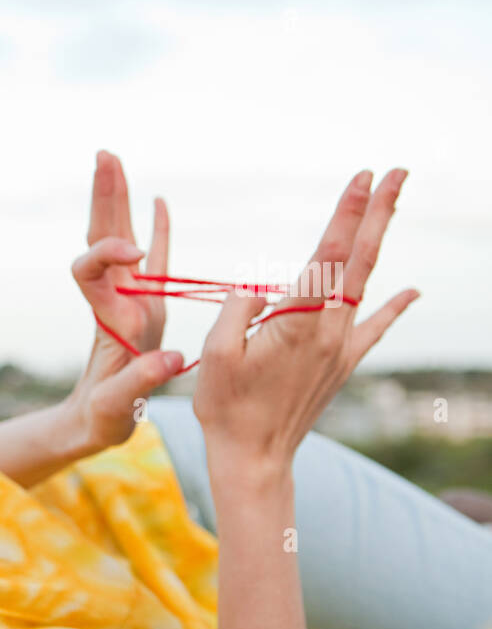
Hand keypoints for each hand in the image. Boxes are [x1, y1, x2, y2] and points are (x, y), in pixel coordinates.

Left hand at [69, 150, 181, 449]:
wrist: (95, 422)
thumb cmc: (103, 419)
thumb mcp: (117, 408)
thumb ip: (141, 382)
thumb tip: (172, 358)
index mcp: (107, 318)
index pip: (92, 271)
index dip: (106, 253)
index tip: (133, 250)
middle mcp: (115, 300)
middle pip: (101, 238)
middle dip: (104, 197)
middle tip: (104, 155)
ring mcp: (131, 299)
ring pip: (122, 240)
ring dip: (119, 200)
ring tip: (115, 160)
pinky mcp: (146, 306)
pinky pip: (155, 258)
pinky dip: (156, 229)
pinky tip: (158, 200)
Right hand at [193, 168, 418, 472]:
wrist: (253, 457)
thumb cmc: (226, 408)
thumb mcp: (216, 354)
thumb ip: (238, 309)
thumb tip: (262, 287)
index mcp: (297, 323)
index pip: (329, 255)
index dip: (347, 214)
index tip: (362, 177)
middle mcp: (327, 330)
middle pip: (358, 260)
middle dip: (378, 212)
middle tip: (397, 172)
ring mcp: (339, 348)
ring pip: (365, 284)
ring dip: (378, 241)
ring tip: (392, 205)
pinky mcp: (340, 364)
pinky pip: (372, 328)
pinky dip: (394, 308)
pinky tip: (413, 292)